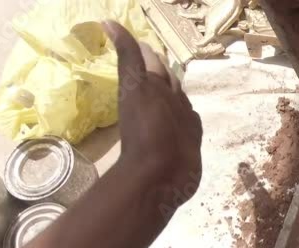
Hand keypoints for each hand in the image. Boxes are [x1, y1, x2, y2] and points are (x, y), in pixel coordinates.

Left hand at [103, 20, 202, 212]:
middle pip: (165, 80)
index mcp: (149, 88)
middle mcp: (162, 102)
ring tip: (177, 82)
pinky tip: (190, 112)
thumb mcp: (137, 88)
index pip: (150, 64)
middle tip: (163, 60)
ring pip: (178, 98)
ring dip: (177, 90)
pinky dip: (190, 113)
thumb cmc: (148, 129)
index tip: (144, 45)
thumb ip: (130, 59)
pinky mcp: (190, 138)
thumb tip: (107, 22)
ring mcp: (177, 121)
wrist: (161, 174)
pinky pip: (191, 119)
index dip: (147, 54)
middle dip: (164, 70)